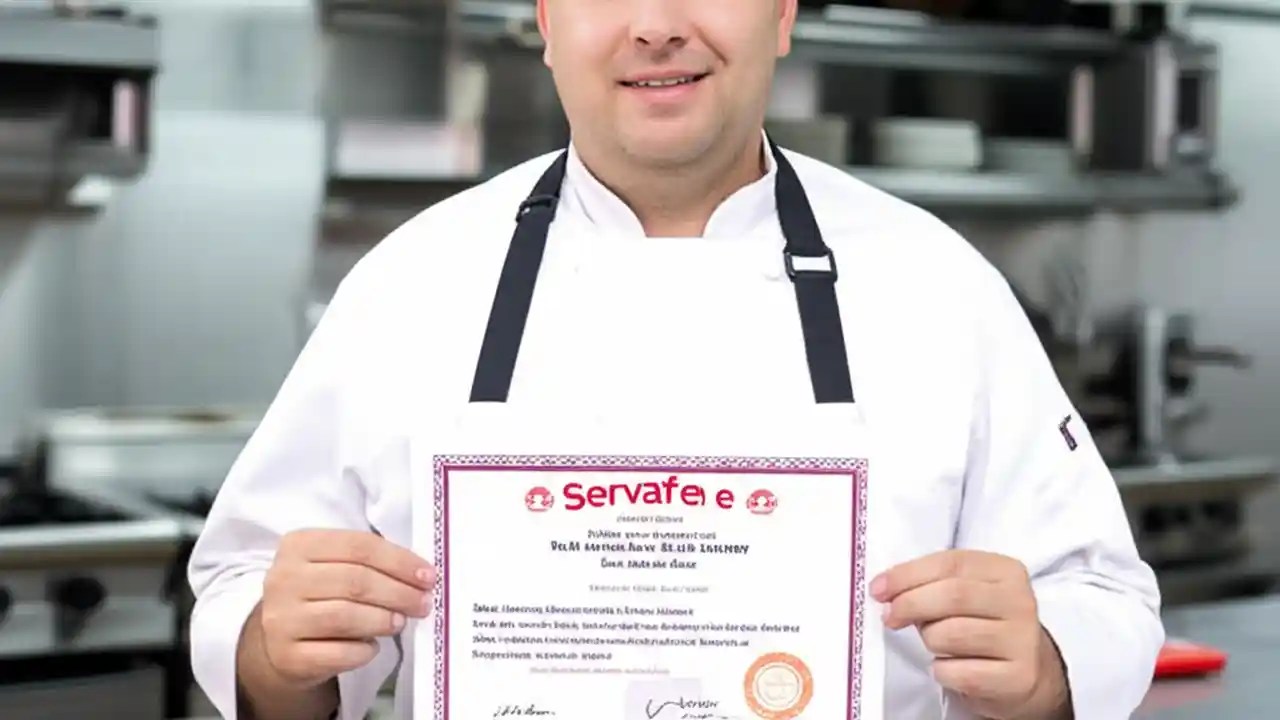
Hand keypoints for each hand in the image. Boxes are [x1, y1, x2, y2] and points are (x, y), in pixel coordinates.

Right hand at [258, 529, 435, 688]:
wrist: (278, 641)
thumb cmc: (319, 594)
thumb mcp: (334, 565)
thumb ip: (370, 562)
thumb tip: (421, 575)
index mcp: (299, 545)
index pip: (358, 546)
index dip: (399, 561)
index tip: (428, 576)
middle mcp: (283, 579)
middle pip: (355, 581)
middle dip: (398, 593)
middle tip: (423, 603)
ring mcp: (281, 619)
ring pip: (345, 617)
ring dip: (383, 620)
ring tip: (400, 622)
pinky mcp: (288, 657)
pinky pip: (338, 653)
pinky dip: (364, 651)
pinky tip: (372, 646)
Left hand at [871, 550, 1069, 719]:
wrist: (1027, 672)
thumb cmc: (983, 624)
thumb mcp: (965, 593)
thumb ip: (931, 583)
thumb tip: (884, 589)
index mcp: (1005, 571)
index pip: (950, 563)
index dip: (907, 575)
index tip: (878, 589)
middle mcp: (1019, 601)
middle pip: (952, 595)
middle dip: (910, 604)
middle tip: (889, 617)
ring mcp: (1022, 640)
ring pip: (952, 634)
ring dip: (929, 640)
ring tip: (934, 643)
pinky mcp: (1018, 677)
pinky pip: (960, 672)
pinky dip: (942, 671)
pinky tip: (948, 667)